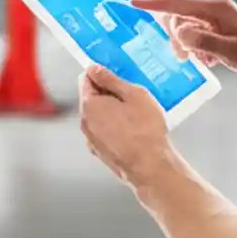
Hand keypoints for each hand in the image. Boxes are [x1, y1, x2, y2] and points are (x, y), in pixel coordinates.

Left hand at [78, 65, 175, 188]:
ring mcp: (92, 140)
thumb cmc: (144, 130)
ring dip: (114, 111)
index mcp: (90, 105)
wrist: (150, 168)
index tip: (116, 72)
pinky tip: (135, 129)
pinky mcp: (102, 153)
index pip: (86, 78)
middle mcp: (85, 122)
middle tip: (132, 92)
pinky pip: (106, 132)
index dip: (101, 73)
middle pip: (93, 98)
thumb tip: (95, 69)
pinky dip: (116, 127)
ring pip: (100, 116)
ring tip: (137, 112)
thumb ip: (111, 80)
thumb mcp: (134, 94)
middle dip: (110, 93)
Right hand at [131, 0, 236, 75]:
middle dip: (176, 38)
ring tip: (203, 60)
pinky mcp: (215, 29)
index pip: (177, 4)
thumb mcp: (231, 52)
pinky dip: (197, 50)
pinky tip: (210, 60)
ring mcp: (214, 19)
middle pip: (178, 18)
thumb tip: (180, 34)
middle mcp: (212, 9)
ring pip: (185, 29)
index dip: (154, 4)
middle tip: (186, 57)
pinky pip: (194, 37)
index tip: (132, 2)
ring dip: (187, 46)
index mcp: (216, 8)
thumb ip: (204, 42)